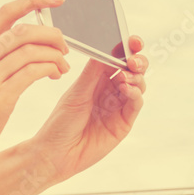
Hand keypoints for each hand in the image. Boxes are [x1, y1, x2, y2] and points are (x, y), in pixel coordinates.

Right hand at [0, 0, 70, 165]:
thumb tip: (33, 37)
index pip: (6, 13)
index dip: (34, 0)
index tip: (58, 0)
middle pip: (24, 31)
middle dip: (53, 35)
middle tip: (64, 49)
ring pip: (31, 51)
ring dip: (55, 56)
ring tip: (61, 67)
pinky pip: (32, 73)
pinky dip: (49, 69)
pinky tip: (54, 75)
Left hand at [30, 36, 148, 183]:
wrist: (56, 153)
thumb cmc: (60, 124)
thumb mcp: (76, 94)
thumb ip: (93, 73)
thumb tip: (106, 48)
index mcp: (95, 80)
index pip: (115, 59)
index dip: (125, 48)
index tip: (132, 40)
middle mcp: (109, 91)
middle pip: (132, 70)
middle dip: (136, 61)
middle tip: (133, 60)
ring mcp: (118, 106)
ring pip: (138, 84)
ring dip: (136, 77)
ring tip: (126, 77)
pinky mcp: (124, 122)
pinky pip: (136, 103)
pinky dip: (136, 93)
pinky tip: (128, 89)